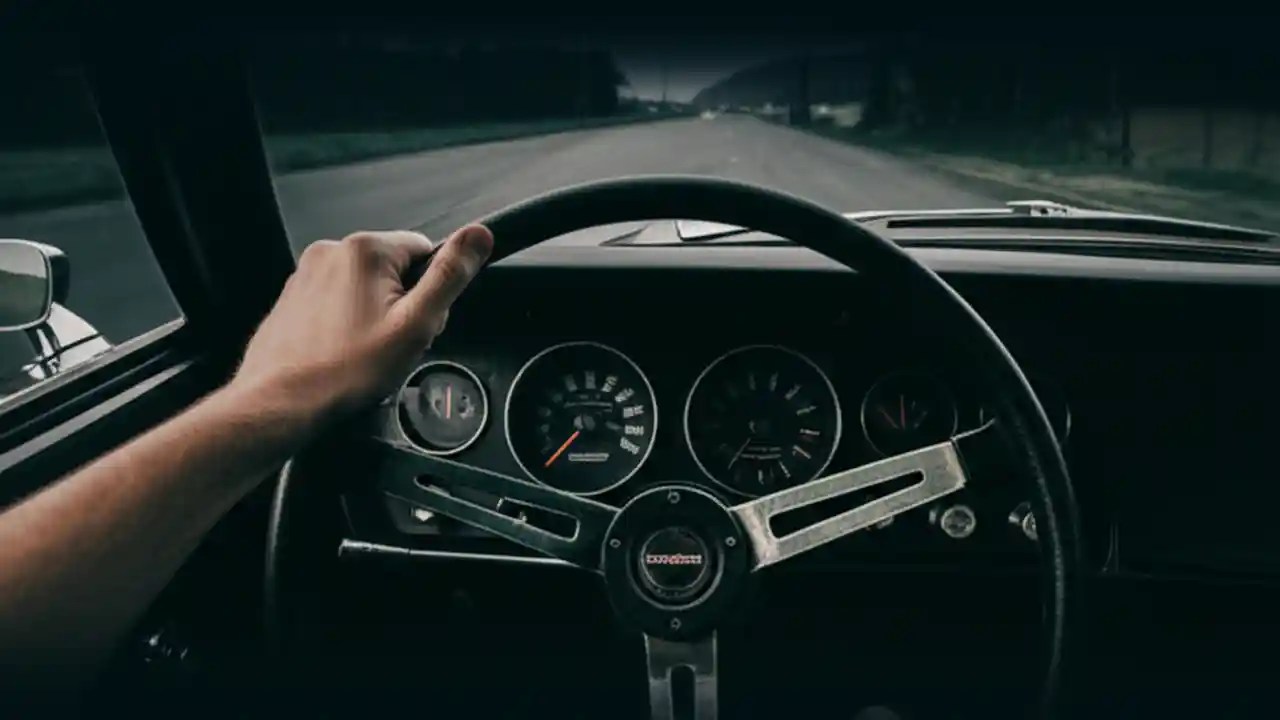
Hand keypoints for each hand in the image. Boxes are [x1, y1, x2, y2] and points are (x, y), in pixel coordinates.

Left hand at [232, 225, 493, 419]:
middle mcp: (332, 251)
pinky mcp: (294, 296)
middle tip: (392, 344)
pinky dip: (346, 324)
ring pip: (366, 287)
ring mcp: (308, 273)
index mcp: (366, 250)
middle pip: (395, 270)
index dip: (431, 291)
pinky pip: (337, 302)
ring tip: (365, 352)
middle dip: (402, 305)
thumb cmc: (346, 370)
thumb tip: (478, 236)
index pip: (425, 251)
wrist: (281, 401)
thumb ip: (450, 276)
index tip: (418, 322)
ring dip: (374, 316)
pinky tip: (343, 352)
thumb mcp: (416, 324)